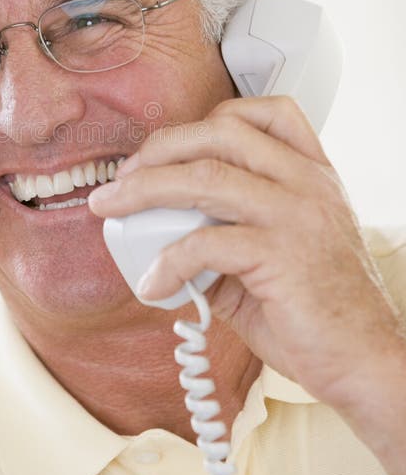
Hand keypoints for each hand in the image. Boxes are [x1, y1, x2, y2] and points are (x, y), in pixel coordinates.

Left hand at [89, 96, 404, 416]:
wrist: (363, 361)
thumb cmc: (318, 310)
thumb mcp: (275, 252)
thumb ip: (225, 228)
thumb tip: (157, 230)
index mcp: (311, 174)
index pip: (264, 113)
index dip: (204, 122)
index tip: (164, 151)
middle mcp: (307, 183)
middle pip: (220, 133)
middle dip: (159, 148)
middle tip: (123, 178)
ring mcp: (297, 215)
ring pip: (206, 177)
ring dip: (144, 190)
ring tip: (110, 209)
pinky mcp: (282, 256)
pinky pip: (204, 243)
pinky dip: (167, 262)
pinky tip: (153, 285)